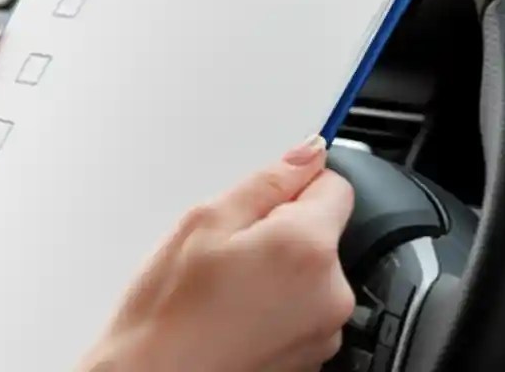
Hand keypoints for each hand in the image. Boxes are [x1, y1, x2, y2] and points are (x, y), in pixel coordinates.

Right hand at [81, 135, 355, 371]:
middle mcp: (331, 291)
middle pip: (323, 232)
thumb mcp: (205, 221)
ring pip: (312, 272)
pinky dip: (277, 305)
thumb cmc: (168, 312)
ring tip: (228, 287)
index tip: (264, 200)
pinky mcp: (313, 355)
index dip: (296, 185)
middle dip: (284, 230)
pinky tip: (236, 312)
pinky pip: (304, 309)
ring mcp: (325, 330)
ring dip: (281, 271)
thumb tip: (307, 153)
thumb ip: (267, 181)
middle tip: (229, 250)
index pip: (336, 184)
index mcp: (307, 246)